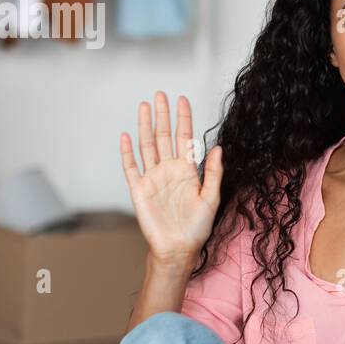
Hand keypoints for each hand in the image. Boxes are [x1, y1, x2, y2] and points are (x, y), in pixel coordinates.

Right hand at [119, 91, 222, 266]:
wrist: (178, 249)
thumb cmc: (197, 228)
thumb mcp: (212, 198)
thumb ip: (213, 172)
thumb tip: (218, 148)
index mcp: (187, 171)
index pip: (185, 138)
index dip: (184, 119)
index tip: (183, 100)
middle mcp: (169, 171)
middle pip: (164, 136)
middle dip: (163, 115)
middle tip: (161, 94)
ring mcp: (152, 178)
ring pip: (147, 146)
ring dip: (145, 126)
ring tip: (144, 106)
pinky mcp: (138, 190)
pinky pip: (131, 167)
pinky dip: (127, 152)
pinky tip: (126, 136)